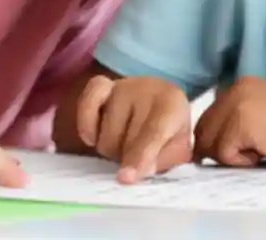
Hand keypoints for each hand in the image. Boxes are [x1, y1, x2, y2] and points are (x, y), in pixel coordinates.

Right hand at [76, 75, 191, 183]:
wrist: (163, 100)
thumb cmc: (171, 130)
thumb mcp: (179, 149)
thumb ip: (161, 162)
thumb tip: (132, 173)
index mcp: (171, 104)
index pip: (152, 133)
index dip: (139, 158)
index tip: (125, 179)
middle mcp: (145, 89)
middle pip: (125, 140)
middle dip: (128, 158)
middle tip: (138, 157)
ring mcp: (121, 86)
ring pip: (105, 135)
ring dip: (112, 149)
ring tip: (124, 144)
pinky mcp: (101, 85)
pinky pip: (86, 104)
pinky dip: (86, 125)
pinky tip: (92, 138)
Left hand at [194, 76, 265, 169]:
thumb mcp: (264, 119)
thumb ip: (234, 124)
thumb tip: (202, 149)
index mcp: (239, 86)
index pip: (207, 121)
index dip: (219, 144)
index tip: (248, 151)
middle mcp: (234, 88)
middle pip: (202, 132)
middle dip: (223, 152)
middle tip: (258, 153)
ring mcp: (236, 103)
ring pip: (211, 145)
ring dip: (234, 157)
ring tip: (265, 150)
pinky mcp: (242, 122)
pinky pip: (224, 154)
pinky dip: (244, 162)